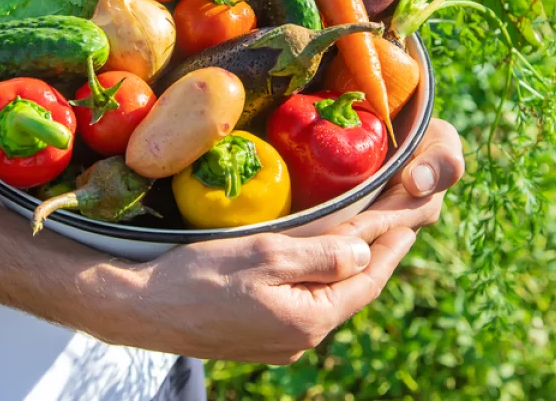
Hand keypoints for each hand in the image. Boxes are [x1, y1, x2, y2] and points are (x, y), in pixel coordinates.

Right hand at [77, 119, 464, 364]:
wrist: (139, 310)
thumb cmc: (196, 277)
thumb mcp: (263, 256)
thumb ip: (319, 255)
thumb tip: (364, 250)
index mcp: (309, 320)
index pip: (368, 277)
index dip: (393, 243)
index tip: (416, 215)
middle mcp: (301, 338)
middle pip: (353, 289)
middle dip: (380, 253)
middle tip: (405, 219)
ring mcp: (280, 341)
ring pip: (330, 297)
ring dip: (351, 266)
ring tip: (372, 235)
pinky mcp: (259, 336)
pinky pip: (306, 303)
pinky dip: (322, 277)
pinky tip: (321, 260)